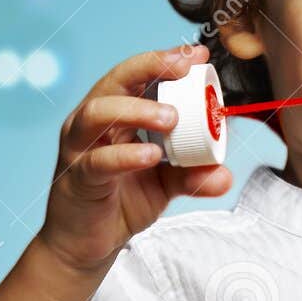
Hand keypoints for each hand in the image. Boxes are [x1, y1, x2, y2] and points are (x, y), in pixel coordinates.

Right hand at [37, 43, 232, 273]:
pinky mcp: (76, 178)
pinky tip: (150, 156)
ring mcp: (80, 148)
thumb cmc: (120, 203)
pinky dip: (125, 155)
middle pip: (116, 80)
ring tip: (171, 117)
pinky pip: (98, 161)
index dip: (166, 61)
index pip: (138, 75)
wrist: (85, 246)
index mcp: (115, 115)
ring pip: (99, 113)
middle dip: (151, 67)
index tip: (199, 55)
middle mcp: (93, 123)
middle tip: (185, 68)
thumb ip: (193, 176)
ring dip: (137, 108)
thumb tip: (225, 174)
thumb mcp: (165, 186)